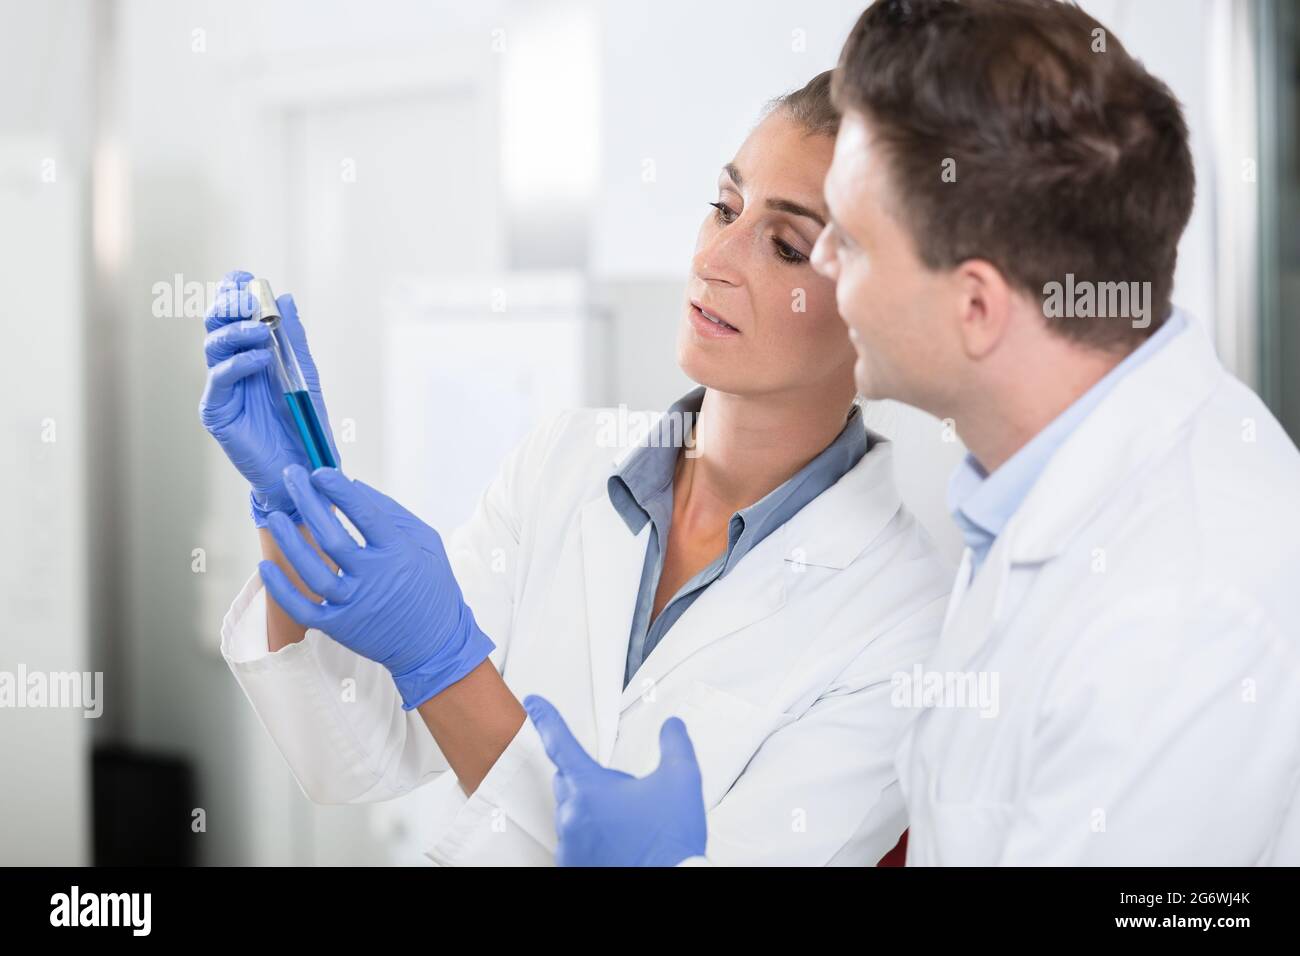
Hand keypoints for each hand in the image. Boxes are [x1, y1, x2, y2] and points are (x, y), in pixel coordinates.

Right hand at [198, 269, 339, 525]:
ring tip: (261, 332)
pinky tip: (259, 359)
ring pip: (214, 347)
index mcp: (251, 353)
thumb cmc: (305, 424)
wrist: (303, 469)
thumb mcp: (305, 374)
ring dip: (236, 333)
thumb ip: (294, 339)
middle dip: (227, 305)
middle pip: (217, 325)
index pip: (234, 316)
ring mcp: (222, 388)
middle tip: (244, 296)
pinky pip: (220, 380)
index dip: (234, 293)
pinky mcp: (217, 411)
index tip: (245, 276)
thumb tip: (285, 298)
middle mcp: (232, 366)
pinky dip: (238, 364)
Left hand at [258, 464, 493, 709]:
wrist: (434, 642)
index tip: (320, 472)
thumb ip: (392, 513)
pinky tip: (267, 566)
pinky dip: (281, 588)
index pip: (364, 515)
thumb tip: (354, 487)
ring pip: (312, 570)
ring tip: (276, 516)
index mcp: (397, 553)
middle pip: (331, 537)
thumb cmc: (432, 587)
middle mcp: (374, 578)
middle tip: (291, 478)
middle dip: (308, 503)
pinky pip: (302, 607)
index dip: (339, 491)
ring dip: (290, 540)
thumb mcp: (427, 543)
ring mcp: (354, 604)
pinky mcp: (339, 626)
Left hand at [523, 694, 707, 866]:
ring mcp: (569, 845)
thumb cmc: (669, 844)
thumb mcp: (682, 781)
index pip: (560, 742)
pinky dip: (591, 836)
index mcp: (590, 788)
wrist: (669, 884)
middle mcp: (572, 816)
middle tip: (627, 794)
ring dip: (593, 810)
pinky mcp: (572, 866)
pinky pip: (574, 841)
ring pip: (573, 812)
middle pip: (570, 780)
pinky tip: (618, 843)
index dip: (546, 718)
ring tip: (628, 826)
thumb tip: (671, 727)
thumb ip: (675, 745)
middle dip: (592, 779)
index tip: (534, 704)